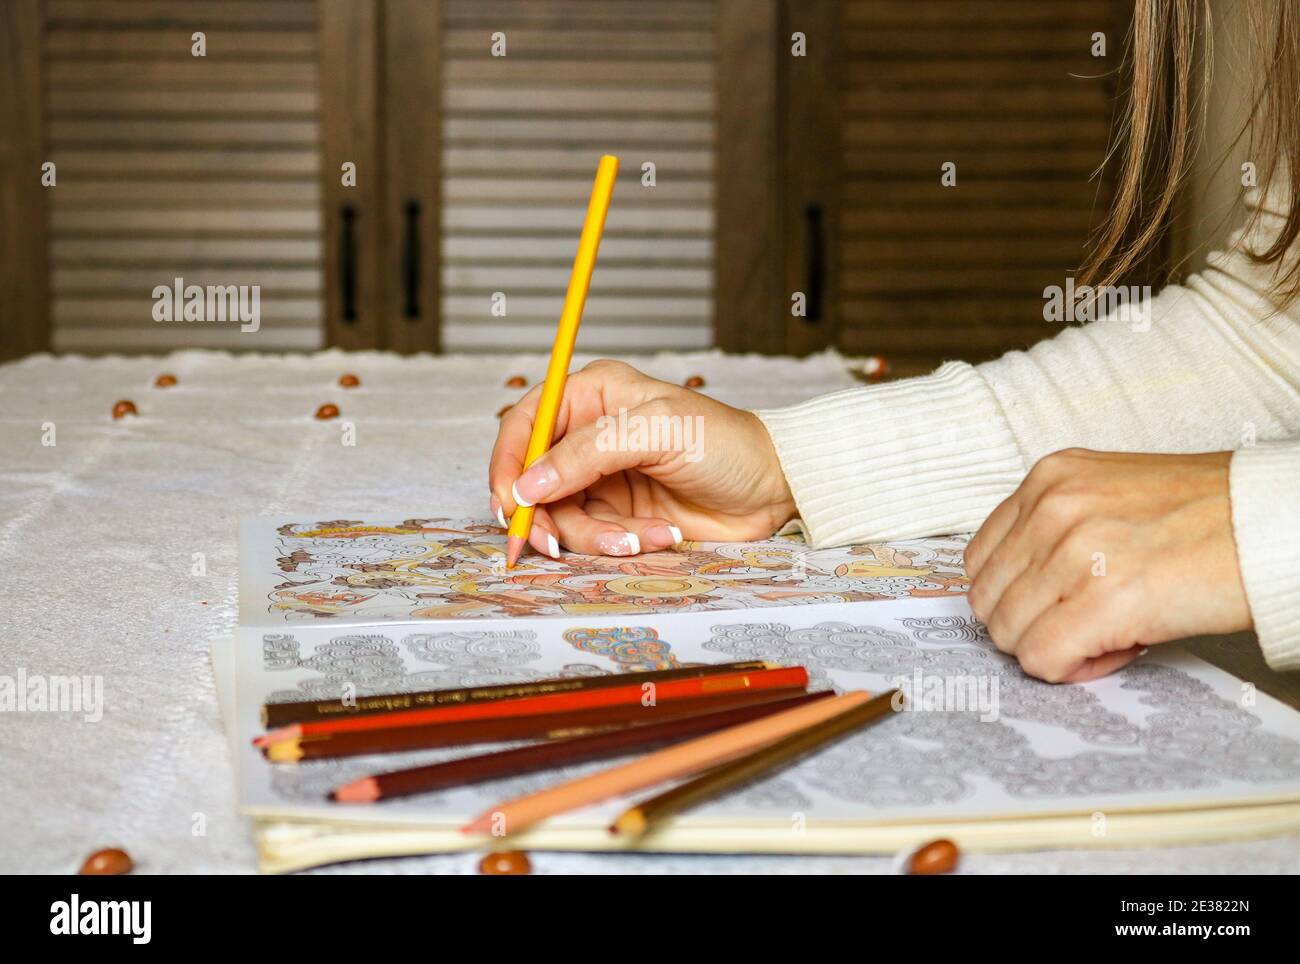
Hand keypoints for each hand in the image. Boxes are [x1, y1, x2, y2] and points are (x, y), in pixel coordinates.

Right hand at [489, 360, 796, 557]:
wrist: (773, 489)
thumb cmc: (726, 443)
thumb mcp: (656, 432)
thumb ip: (588, 454)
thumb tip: (529, 484)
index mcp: (593, 395)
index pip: (524, 424)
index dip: (508, 464)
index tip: (509, 503)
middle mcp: (589, 436)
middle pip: (531, 480)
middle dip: (543, 516)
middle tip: (552, 544)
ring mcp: (601, 479)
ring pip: (561, 517)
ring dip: (595, 537)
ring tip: (640, 537)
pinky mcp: (618, 516)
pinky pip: (593, 538)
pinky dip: (619, 545)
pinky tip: (658, 537)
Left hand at [964, 449, 1251, 682]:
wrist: (1272, 526)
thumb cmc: (1205, 517)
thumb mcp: (1109, 497)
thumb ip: (1054, 533)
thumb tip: (1020, 598)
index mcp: (1049, 479)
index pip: (979, 561)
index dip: (1014, 596)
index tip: (1052, 605)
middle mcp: (1052, 508)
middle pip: (987, 601)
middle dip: (1030, 626)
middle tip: (1083, 625)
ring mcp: (1074, 551)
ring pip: (1009, 635)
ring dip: (1053, 648)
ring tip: (1107, 632)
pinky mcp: (1104, 599)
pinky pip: (1043, 658)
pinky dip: (1072, 668)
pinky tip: (1115, 648)